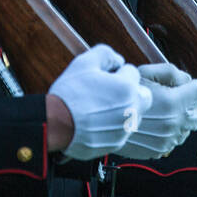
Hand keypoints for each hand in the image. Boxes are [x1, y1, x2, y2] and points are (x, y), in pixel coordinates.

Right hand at [47, 44, 150, 160]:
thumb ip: (106, 54)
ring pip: (134, 114)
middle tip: (110, 93)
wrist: (54, 124)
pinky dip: (114, 126)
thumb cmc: (69, 94)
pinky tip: (96, 122)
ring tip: (100, 109)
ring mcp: (125, 128)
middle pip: (142, 95)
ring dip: (123, 109)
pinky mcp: (116, 143)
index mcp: (127, 88)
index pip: (133, 73)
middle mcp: (131, 110)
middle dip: (131, 92)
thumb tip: (118, 60)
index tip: (105, 78)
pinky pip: (123, 130)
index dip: (118, 73)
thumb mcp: (84, 62)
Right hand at [115, 63, 196, 159]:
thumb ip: (169, 72)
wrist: (97, 120)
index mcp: (172, 103)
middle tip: (172, 98)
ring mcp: (166, 141)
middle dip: (188, 104)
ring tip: (159, 112)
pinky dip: (167, 132)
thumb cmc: (119, 94)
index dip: (190, 85)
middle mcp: (173, 124)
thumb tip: (185, 80)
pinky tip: (152, 124)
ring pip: (186, 129)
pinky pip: (172, 141)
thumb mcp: (143, 71)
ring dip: (178, 119)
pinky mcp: (158, 150)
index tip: (181, 85)